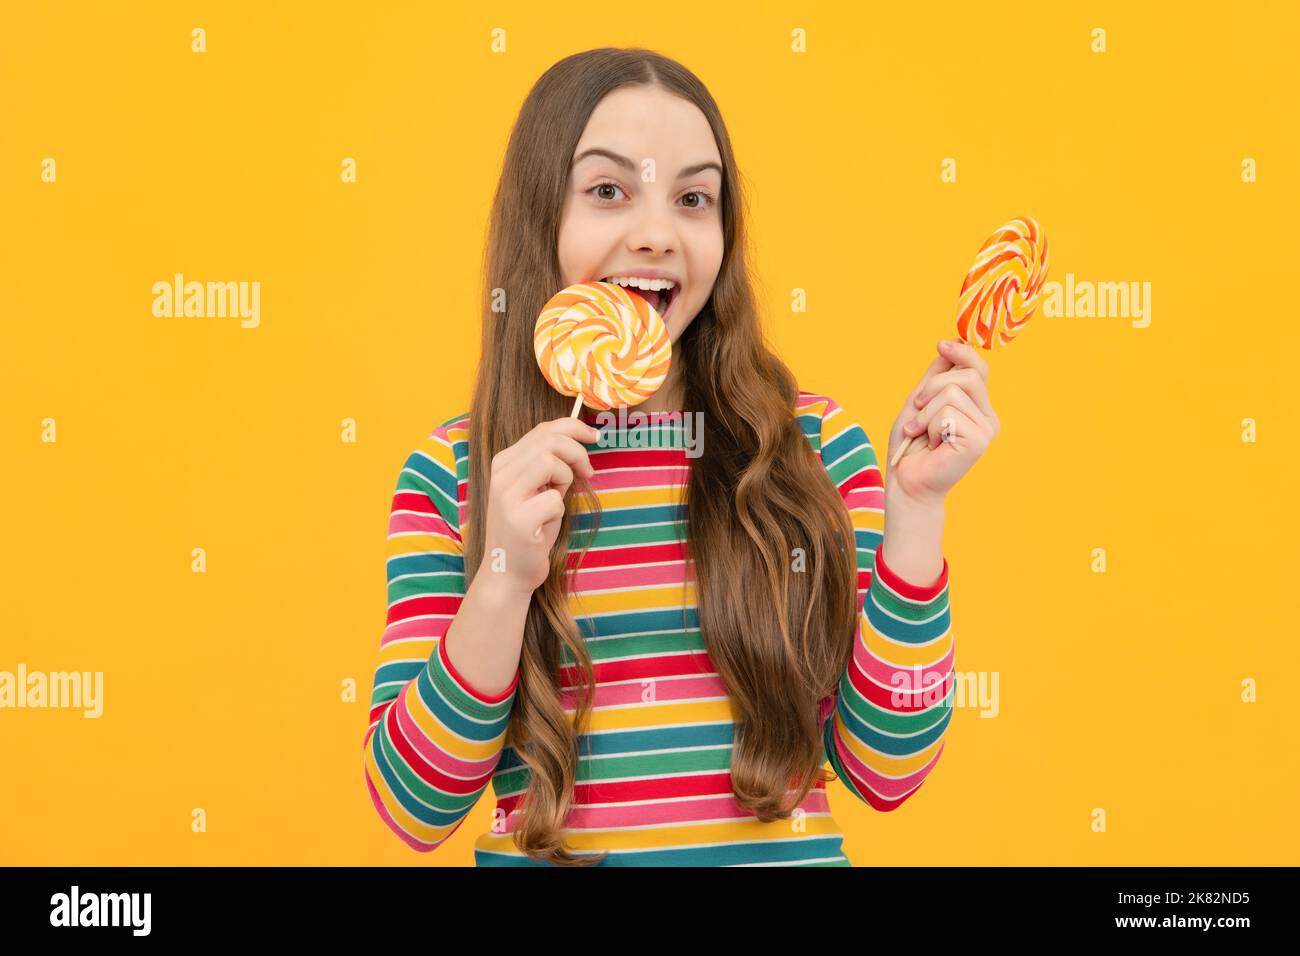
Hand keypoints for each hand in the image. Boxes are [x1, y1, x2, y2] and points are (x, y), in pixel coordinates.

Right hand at [482, 417, 599, 594]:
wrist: (508, 571)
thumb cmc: (530, 529)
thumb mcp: (537, 489)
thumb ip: (549, 465)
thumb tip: (580, 440)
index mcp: (504, 462)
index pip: (542, 430)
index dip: (574, 428)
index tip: (594, 437)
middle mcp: (500, 474)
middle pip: (549, 440)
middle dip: (577, 452)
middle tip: (587, 472)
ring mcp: (506, 496)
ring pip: (550, 461)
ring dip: (567, 478)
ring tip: (560, 498)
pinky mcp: (518, 519)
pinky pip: (555, 500)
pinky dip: (560, 510)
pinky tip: (546, 523)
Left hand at [886, 338, 1000, 504]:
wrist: (906, 480)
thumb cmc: (911, 444)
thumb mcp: (920, 401)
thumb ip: (937, 376)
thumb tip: (951, 343)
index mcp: (976, 405)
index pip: (978, 368)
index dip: (962, 352)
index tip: (941, 345)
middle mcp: (987, 416)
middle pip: (967, 374)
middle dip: (932, 387)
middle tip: (917, 410)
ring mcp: (986, 429)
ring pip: (953, 393)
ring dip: (925, 411)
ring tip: (921, 432)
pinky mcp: (979, 441)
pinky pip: (948, 413)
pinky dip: (929, 425)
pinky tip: (929, 443)